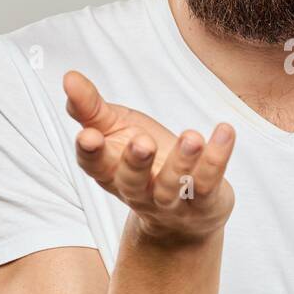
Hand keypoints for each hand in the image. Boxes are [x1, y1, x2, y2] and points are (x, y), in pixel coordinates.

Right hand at [62, 70, 235, 244]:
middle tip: (142, 141)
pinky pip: (208, 182)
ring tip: (192, 137)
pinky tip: (225, 131)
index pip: (95, 166)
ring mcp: (172, 202)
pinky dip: (217, 157)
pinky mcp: (203, 203)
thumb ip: (92, 108)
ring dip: (181, 161)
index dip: (90, 153)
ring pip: (172, 186)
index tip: (88, 135)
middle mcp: (139, 192)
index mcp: (112, 173)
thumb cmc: (145, 163)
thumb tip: (68, 78)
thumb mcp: (117, 131)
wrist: (186, 215)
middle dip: (135, 162)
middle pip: (131, 182)